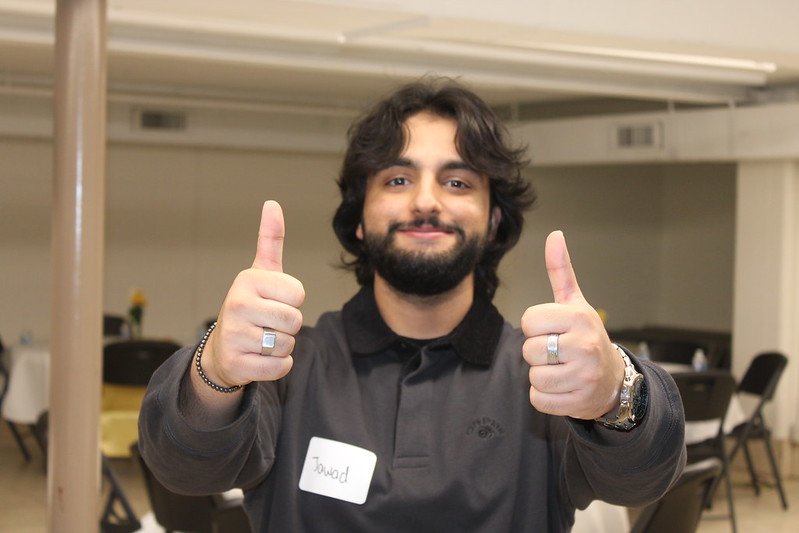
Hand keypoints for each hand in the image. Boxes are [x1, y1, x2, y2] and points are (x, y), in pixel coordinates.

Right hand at [202, 201, 304, 387]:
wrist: (221, 350)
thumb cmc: (250, 306)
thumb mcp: (260, 273)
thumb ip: (270, 240)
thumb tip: (272, 203)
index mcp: (247, 280)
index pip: (298, 294)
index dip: (292, 302)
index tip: (272, 301)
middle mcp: (236, 305)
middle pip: (295, 320)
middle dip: (288, 326)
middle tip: (267, 324)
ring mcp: (235, 336)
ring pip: (288, 345)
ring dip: (281, 347)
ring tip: (261, 340)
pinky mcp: (238, 364)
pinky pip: (281, 367)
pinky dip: (277, 367)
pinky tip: (259, 358)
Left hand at [521, 231, 623, 419]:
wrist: (614, 379)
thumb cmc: (586, 336)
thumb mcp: (575, 303)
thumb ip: (560, 271)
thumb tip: (554, 234)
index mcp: (579, 317)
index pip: (529, 321)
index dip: (535, 327)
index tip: (552, 330)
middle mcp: (585, 345)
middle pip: (528, 350)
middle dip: (537, 353)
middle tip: (558, 352)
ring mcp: (584, 375)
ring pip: (533, 377)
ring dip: (541, 376)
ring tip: (561, 369)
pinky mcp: (579, 402)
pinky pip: (538, 400)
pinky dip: (544, 397)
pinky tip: (562, 387)